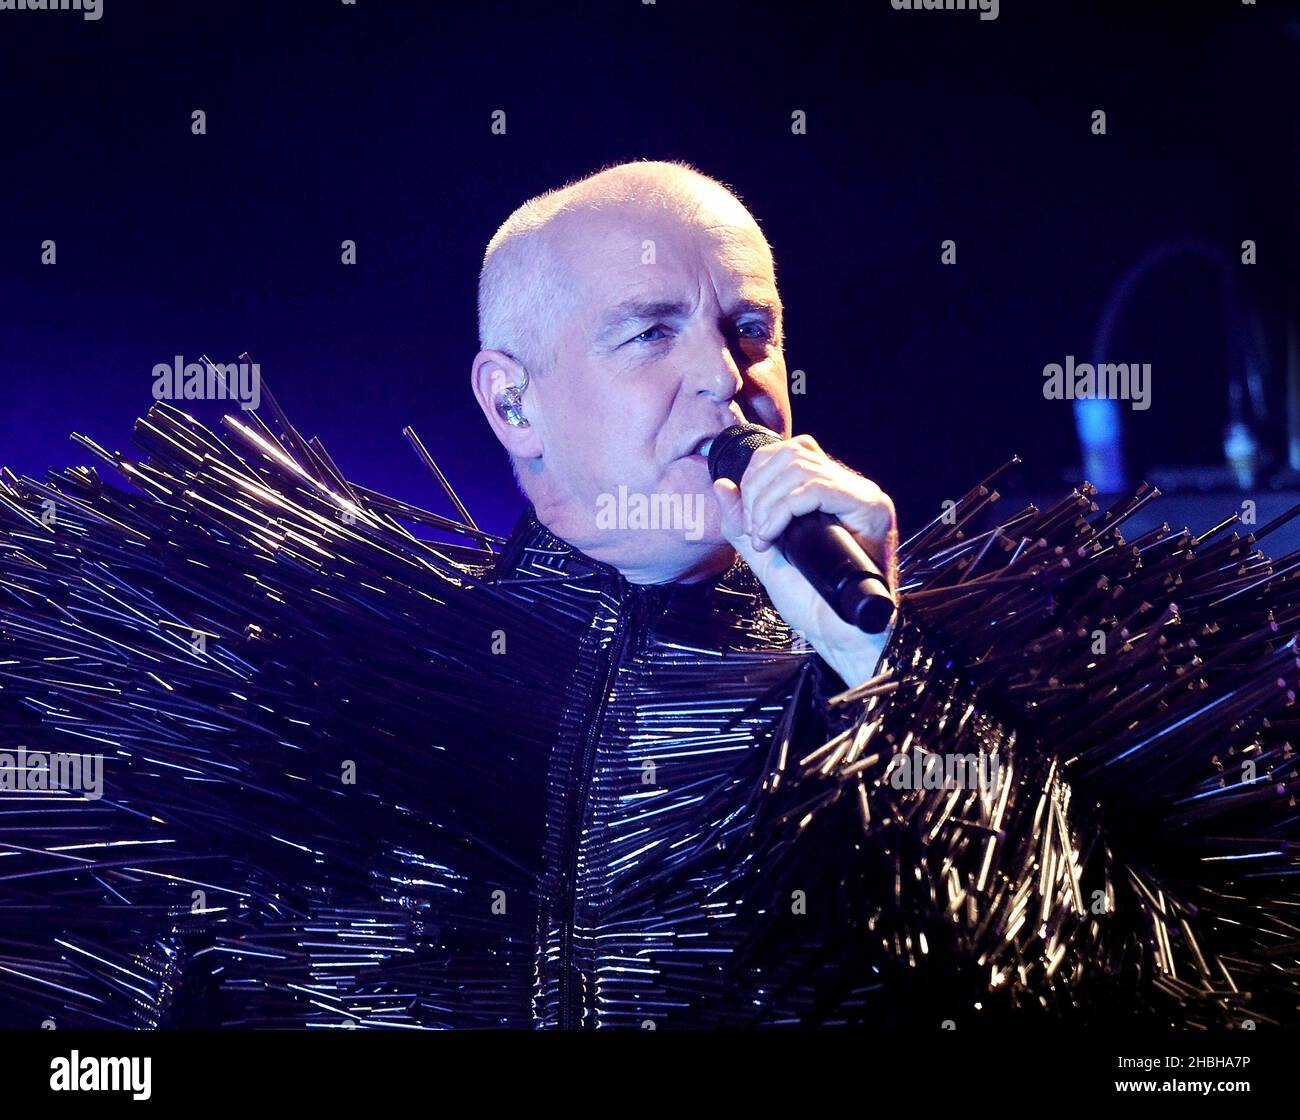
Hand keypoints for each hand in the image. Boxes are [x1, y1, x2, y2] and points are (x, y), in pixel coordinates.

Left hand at [712, 434, 897, 688]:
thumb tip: (722, 485)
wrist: (838, 636)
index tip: (748, 520)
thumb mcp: (764, 556)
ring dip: (767, 502)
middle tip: (753, 531)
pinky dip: (784, 509)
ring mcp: (862, 496)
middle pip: (792, 453)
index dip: (756, 475)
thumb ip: (742, 523)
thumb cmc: (810, 601)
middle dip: (757, 489)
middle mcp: (849, 487)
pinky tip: (773, 536)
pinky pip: (818, 489)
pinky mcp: (871, 510)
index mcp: (828, 491)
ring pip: (801, 468)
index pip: (788, 451)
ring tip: (763, 537)